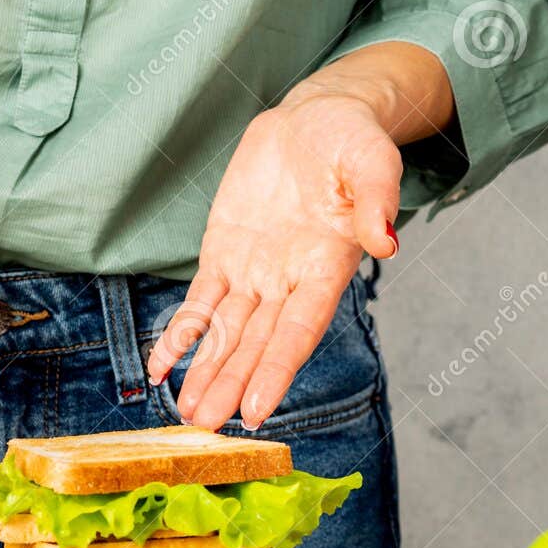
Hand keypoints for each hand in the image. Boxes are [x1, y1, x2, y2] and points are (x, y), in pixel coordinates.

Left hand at [149, 44, 452, 430]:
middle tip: (206, 427)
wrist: (315, 120)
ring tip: (187, 413)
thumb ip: (377, 200)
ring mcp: (253, 275)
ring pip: (225, 336)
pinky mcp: (222, 257)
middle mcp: (288, 284)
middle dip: (230, 385)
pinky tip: (160, 368)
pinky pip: (198, 305)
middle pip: (256, 346)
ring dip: (206, 373)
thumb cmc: (352, 141)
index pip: (298, 332)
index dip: (276, 371)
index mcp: (326, 269)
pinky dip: (179, 335)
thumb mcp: (372, 160)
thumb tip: (386, 240)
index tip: (257, 410)